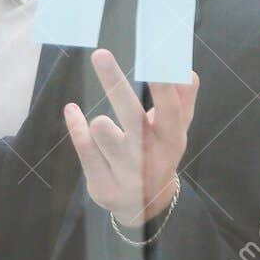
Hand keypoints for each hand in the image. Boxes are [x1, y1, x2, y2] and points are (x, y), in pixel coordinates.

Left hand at [64, 50, 198, 228]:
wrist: (146, 206)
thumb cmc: (158, 153)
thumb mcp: (174, 131)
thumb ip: (181, 101)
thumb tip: (186, 71)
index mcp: (171, 139)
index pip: (170, 109)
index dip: (163, 86)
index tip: (153, 58)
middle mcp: (150, 156)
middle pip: (131, 114)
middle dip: (115, 82)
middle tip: (100, 53)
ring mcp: (126, 173)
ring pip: (101, 129)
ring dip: (99, 123)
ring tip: (105, 127)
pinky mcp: (102, 185)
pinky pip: (82, 144)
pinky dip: (76, 123)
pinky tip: (73, 111)